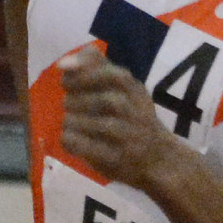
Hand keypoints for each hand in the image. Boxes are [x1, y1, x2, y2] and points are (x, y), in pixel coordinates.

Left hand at [57, 44, 179, 190]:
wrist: (158, 158)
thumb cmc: (133, 118)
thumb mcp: (123, 87)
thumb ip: (95, 68)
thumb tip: (64, 63)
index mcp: (134, 90)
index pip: (112, 76)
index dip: (82, 77)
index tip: (65, 83)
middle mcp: (135, 112)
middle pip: (101, 101)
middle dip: (75, 101)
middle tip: (68, 105)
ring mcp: (128, 137)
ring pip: (92, 125)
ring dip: (72, 120)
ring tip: (69, 121)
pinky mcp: (117, 160)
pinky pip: (86, 147)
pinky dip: (71, 140)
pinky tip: (69, 137)